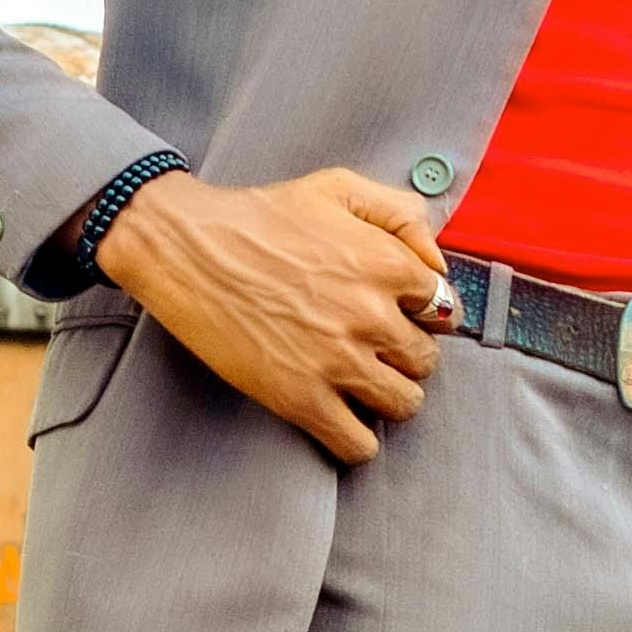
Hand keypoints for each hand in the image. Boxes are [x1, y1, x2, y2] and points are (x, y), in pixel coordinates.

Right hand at [100, 166, 455, 465]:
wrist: (186, 248)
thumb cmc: (259, 216)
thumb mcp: (338, 187)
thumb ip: (401, 215)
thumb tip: (437, 263)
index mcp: (386, 265)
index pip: (444, 308)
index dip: (423, 313)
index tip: (402, 316)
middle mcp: (371, 316)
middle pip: (426, 360)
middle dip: (406, 355)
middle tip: (375, 347)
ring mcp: (338, 362)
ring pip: (404, 405)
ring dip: (390, 397)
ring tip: (363, 384)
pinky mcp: (301, 399)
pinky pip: (359, 444)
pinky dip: (359, 440)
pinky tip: (343, 419)